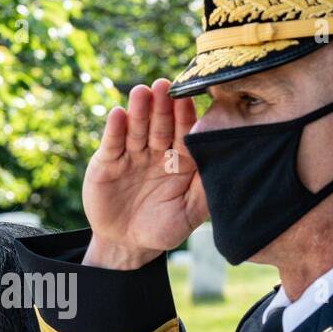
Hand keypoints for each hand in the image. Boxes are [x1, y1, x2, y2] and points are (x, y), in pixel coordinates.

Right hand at [82, 78, 208, 268]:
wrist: (126, 245)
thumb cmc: (162, 230)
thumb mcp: (189, 214)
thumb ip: (204, 190)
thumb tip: (225, 166)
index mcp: (180, 161)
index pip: (184, 133)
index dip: (185, 117)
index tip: (187, 99)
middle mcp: (157, 152)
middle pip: (160, 124)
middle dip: (162, 106)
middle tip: (164, 85)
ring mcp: (132, 155)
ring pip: (136, 128)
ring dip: (139, 110)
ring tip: (141, 92)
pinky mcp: (107, 162)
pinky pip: (112, 143)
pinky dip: (114, 129)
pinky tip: (118, 114)